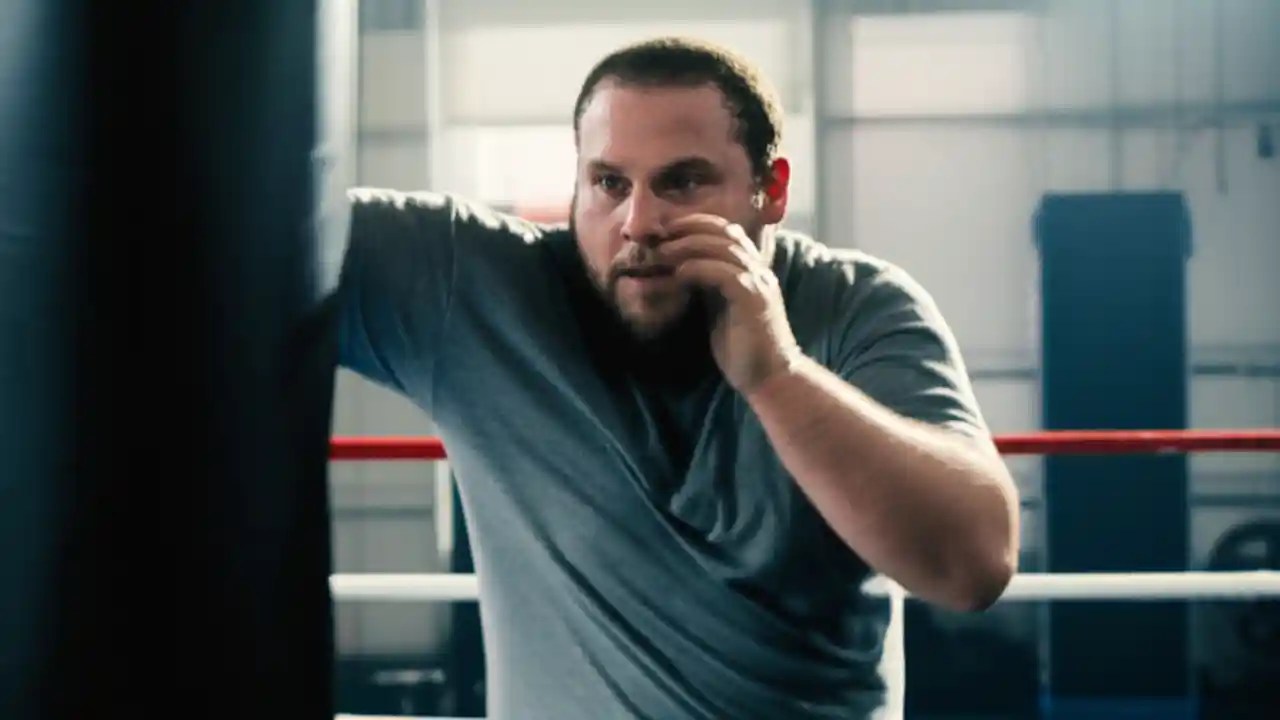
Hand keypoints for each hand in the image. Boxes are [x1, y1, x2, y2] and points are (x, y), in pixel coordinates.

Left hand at [657, 215, 801, 393]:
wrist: (769, 377)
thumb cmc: (742, 347)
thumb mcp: (719, 307)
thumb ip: (707, 285)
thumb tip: (679, 269)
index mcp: (753, 270)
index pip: (728, 230)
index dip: (699, 223)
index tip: (669, 228)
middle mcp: (759, 270)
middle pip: (725, 232)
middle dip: (689, 228)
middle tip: (660, 234)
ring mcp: (758, 283)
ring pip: (723, 248)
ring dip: (688, 246)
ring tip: (662, 252)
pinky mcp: (752, 299)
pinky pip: (723, 273)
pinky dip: (697, 268)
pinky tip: (678, 273)